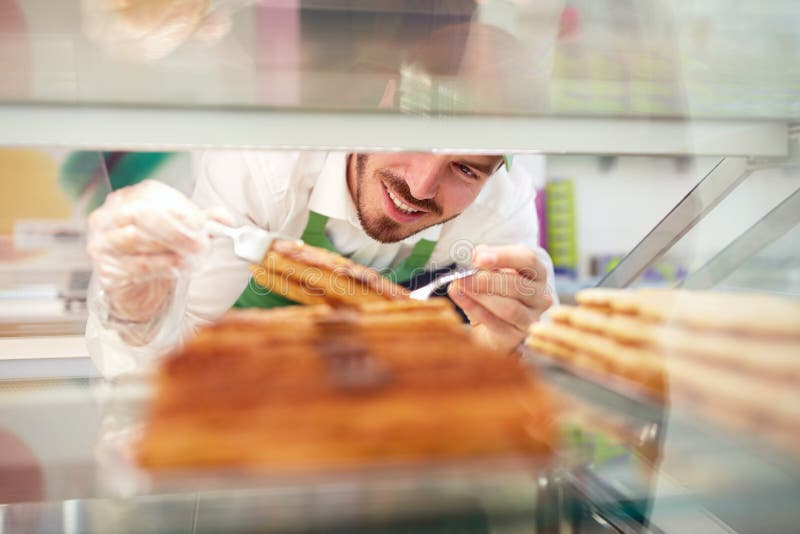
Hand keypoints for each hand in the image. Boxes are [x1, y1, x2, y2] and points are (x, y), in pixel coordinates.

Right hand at [87, 180, 221, 324]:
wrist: (139, 288)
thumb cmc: (156, 254)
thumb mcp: (180, 234)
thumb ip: (202, 222)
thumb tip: (225, 218)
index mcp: (126, 200)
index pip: (150, 194)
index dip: (179, 207)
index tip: (202, 221)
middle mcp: (108, 218)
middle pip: (141, 214)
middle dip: (175, 228)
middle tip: (200, 241)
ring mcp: (102, 243)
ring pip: (134, 238)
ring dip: (169, 246)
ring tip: (192, 255)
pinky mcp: (105, 269)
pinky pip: (134, 264)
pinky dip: (160, 265)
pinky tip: (177, 266)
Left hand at [448, 244, 552, 353]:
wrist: (489, 325)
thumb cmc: (493, 290)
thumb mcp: (489, 270)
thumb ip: (483, 260)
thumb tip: (474, 256)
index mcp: (537, 273)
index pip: (528, 260)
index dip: (503, 257)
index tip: (479, 258)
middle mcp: (540, 296)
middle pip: (518, 286)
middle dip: (487, 280)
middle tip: (463, 275)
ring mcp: (531, 318)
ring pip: (509, 308)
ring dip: (481, 296)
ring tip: (460, 285)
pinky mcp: (516, 337)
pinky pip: (496, 324)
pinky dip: (474, 309)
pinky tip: (459, 297)